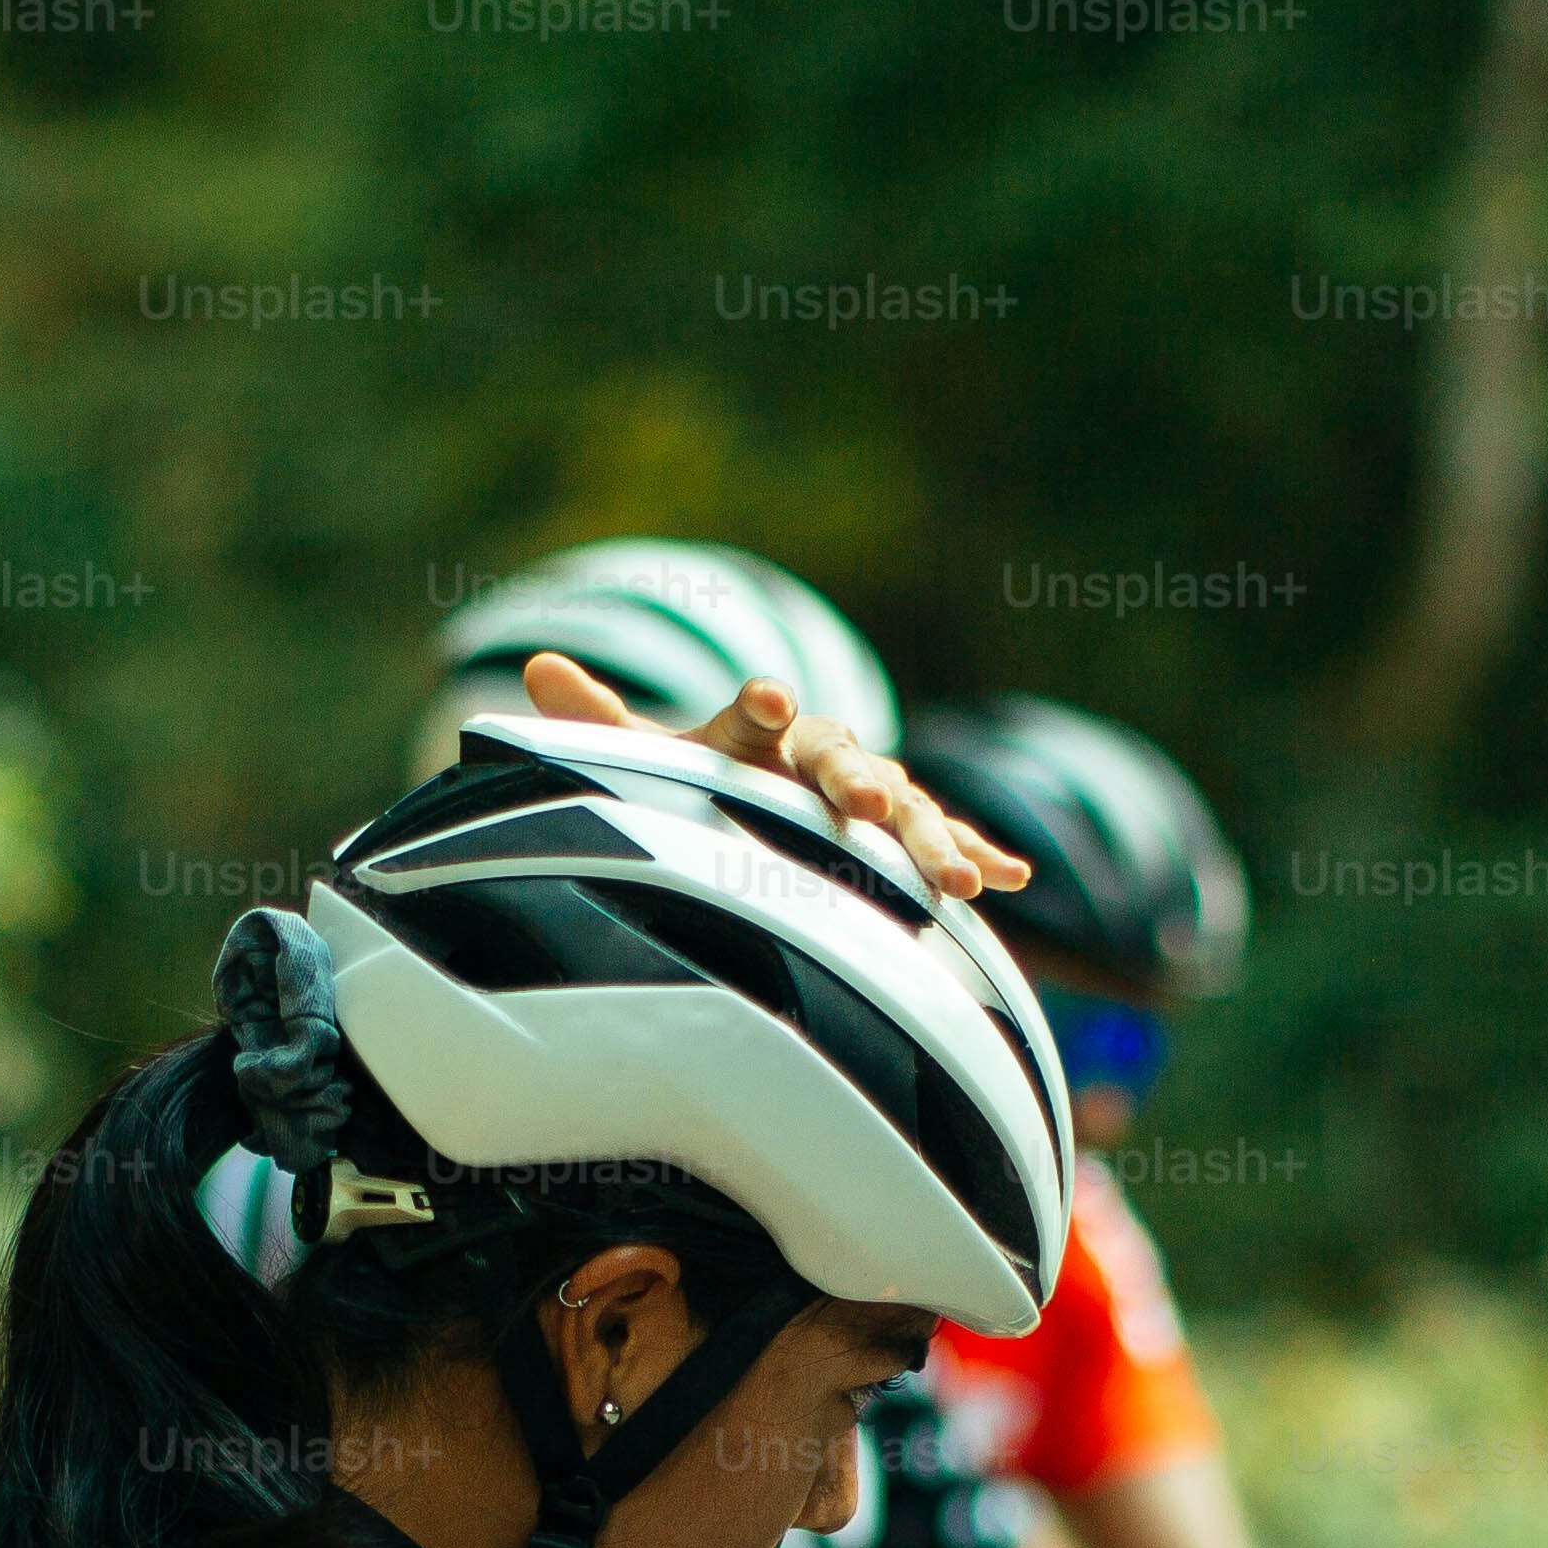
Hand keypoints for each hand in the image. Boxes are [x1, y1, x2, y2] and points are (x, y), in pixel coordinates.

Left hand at [518, 648, 1033, 905]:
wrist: (766, 789)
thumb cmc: (702, 780)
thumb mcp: (648, 759)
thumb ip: (598, 721)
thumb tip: (535, 667)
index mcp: (764, 728)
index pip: (760, 711)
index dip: (759, 705)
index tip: (762, 698)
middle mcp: (826, 752)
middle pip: (847, 764)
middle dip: (862, 784)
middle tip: (868, 806)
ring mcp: (875, 793)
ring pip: (910, 812)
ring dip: (936, 840)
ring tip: (962, 880)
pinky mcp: (907, 833)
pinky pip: (949, 840)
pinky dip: (981, 855)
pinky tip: (1012, 881)